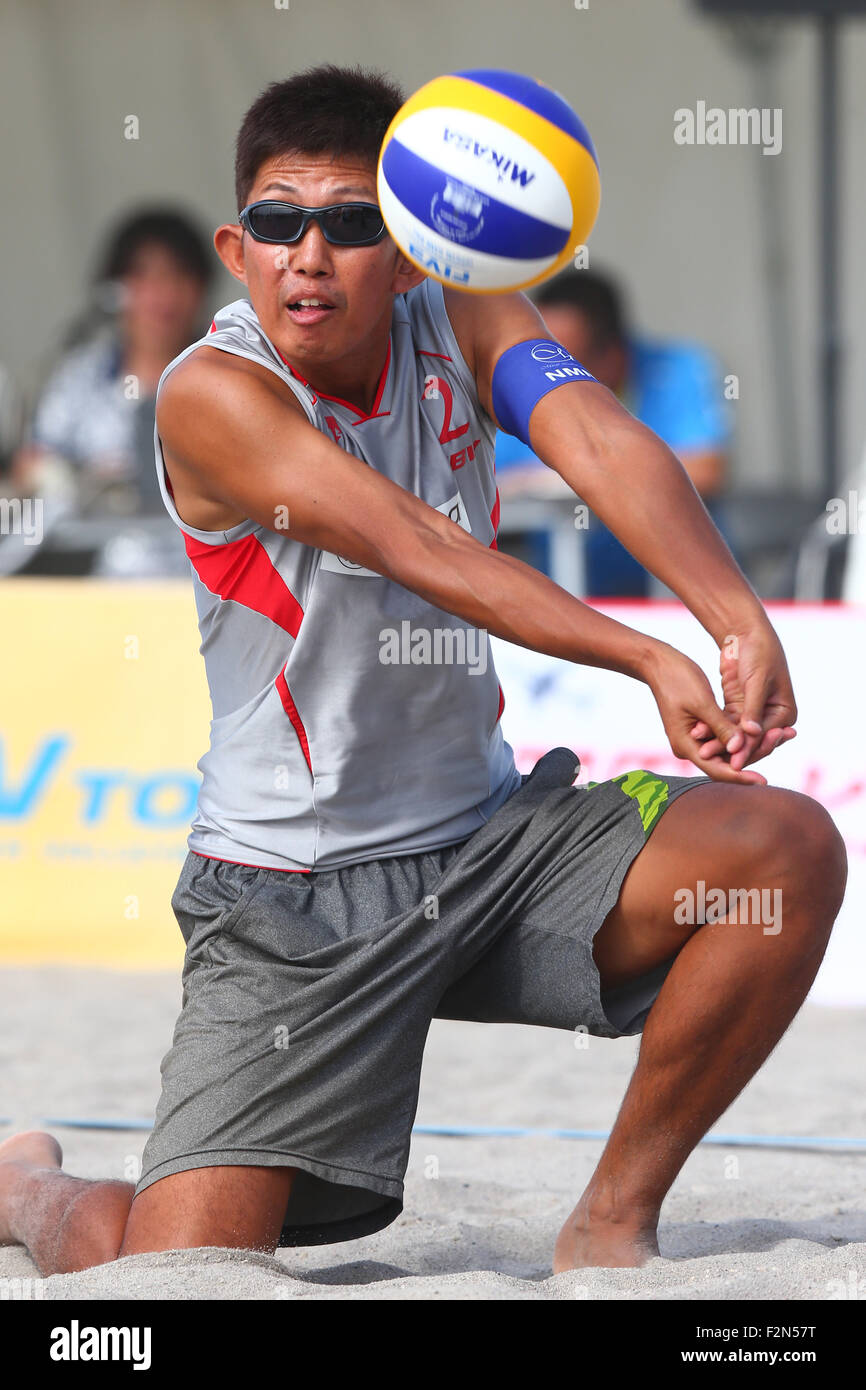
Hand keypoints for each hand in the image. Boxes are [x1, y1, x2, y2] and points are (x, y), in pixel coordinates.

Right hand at [645, 641, 788, 784]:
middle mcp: (689, 747)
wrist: (658, 664)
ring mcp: (694, 738)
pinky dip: (742, 733)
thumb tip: (741, 747)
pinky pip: (724, 737)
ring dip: (752, 744)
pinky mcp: (700, 728)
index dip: (740, 776)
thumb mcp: (702, 703)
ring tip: (780, 734)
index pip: (717, 770)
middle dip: (753, 754)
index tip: (763, 781)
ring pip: (727, 749)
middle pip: (725, 762)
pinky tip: (764, 729)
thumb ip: (721, 727)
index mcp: (685, 745)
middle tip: (781, 740)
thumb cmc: (677, 679)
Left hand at [686, 622, 797, 774]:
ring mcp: (753, 714)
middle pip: (749, 741)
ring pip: (735, 735)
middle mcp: (771, 718)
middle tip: (708, 756)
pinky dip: (712, 728)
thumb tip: (751, 735)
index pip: (764, 738)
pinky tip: (698, 734)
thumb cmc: (759, 651)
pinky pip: (724, 723)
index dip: (747, 749)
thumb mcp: (757, 681)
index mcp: (785, 713)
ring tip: (700, 748)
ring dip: (718, 741)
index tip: (732, 761)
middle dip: (729, 749)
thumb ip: (752, 709)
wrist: (747, 632)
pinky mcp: (737, 708)